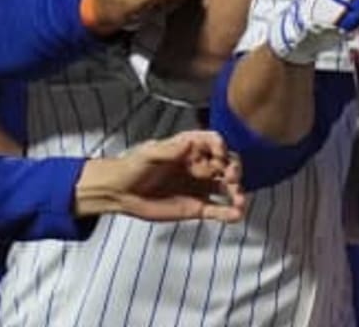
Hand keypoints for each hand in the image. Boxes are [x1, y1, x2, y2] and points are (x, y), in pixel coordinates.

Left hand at [74, 131, 245, 222]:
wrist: (118, 192)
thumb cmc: (132, 167)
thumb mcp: (149, 154)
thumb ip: (170, 149)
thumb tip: (189, 143)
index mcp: (191, 148)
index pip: (214, 143)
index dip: (221, 148)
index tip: (220, 156)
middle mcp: (200, 166)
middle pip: (227, 164)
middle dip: (234, 170)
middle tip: (231, 178)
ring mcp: (200, 187)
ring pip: (227, 188)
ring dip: (237, 193)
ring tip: (239, 201)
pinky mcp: (196, 207)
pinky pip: (217, 209)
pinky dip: (228, 213)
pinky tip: (236, 215)